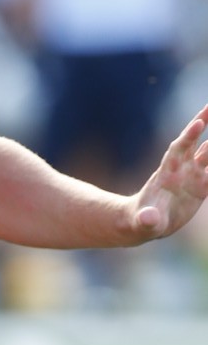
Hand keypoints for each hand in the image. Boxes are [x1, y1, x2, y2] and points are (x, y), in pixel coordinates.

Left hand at [130, 103, 207, 239]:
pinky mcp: (200, 187)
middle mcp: (181, 169)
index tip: (198, 123)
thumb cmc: (143, 220)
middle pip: (194, 141)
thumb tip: (148, 219)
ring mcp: (191, 176)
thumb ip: (147, 219)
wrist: (147, 222)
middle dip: (202, 122)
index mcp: (167, 173)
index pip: (179, 149)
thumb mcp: (144, 222)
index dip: (189, 136)